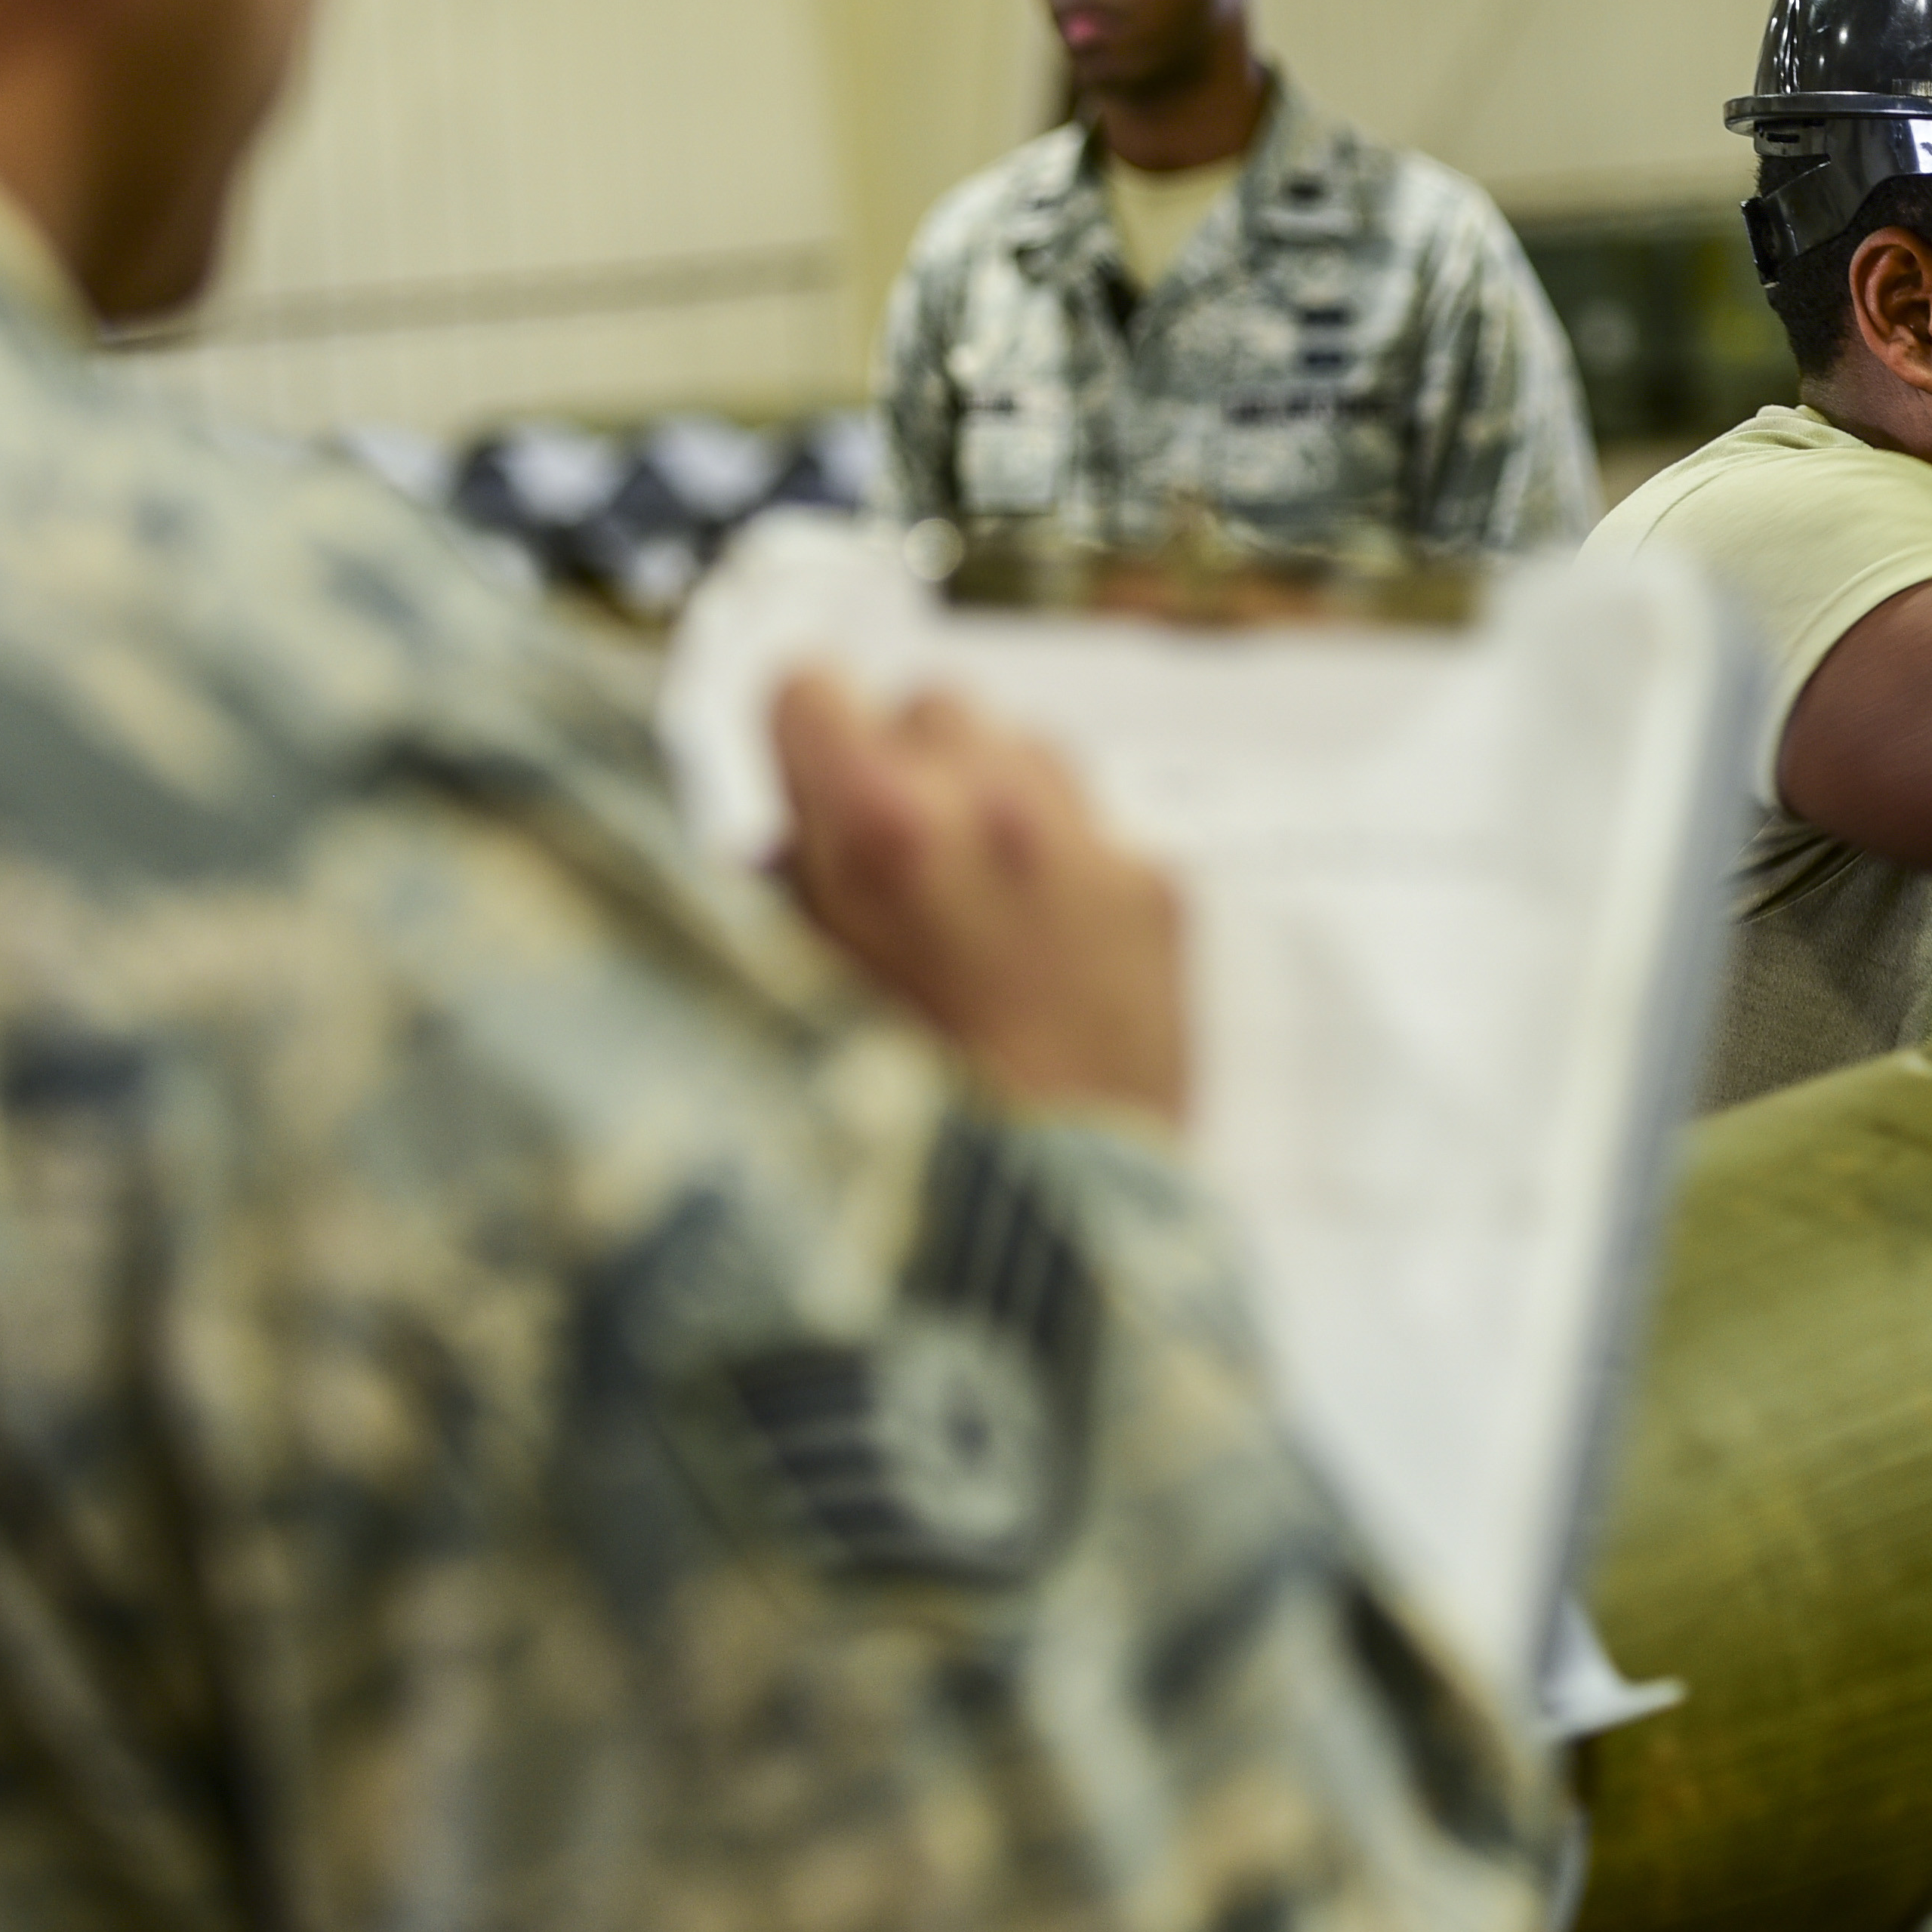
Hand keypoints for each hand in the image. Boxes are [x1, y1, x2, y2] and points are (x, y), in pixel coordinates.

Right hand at [772, 670, 1188, 1128]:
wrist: (1055, 1246)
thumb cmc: (894, 1141)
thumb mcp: (780, 1007)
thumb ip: (767, 899)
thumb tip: (770, 843)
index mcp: (884, 832)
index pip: (815, 686)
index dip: (798, 748)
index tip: (802, 804)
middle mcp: (999, 814)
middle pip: (929, 705)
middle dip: (898, 770)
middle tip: (886, 874)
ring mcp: (1095, 849)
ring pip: (1024, 748)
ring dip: (989, 801)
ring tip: (968, 909)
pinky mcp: (1164, 895)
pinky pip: (1098, 826)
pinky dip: (1064, 866)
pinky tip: (1040, 956)